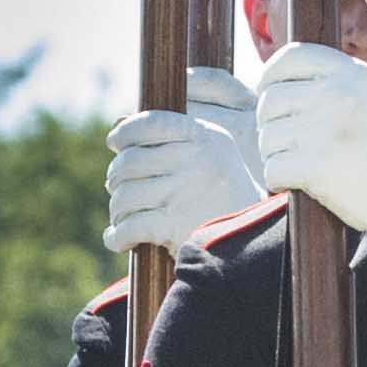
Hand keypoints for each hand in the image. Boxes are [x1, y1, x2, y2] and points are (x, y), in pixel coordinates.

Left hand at [101, 72, 261, 255]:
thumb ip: (171, 140)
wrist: (252, 245)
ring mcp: (185, 190)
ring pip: (125, 195)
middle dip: (116, 179)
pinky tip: (118, 239)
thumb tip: (118, 125)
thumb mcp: (211, 157)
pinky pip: (130, 226)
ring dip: (117, 211)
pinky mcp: (175, 223)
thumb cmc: (224, 199)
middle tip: (117, 190)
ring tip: (121, 219)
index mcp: (207, 137)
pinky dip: (117, 236)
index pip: (152, 122)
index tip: (115, 142)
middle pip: (130, 161)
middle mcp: (197, 159)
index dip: (126, 131)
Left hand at [246, 45, 366, 259]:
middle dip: (271, 126)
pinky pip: (272, 169)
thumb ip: (333, 86)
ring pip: (268, 137)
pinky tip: (297, 185)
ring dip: (276, 156)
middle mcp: (335, 93)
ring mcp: (324, 127)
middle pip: (271, 100)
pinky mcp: (315, 164)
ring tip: (302, 168)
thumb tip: (275, 88)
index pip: (291, 57)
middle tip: (289, 145)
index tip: (271, 95)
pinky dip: (279, 182)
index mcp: (351, 73)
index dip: (271, 77)